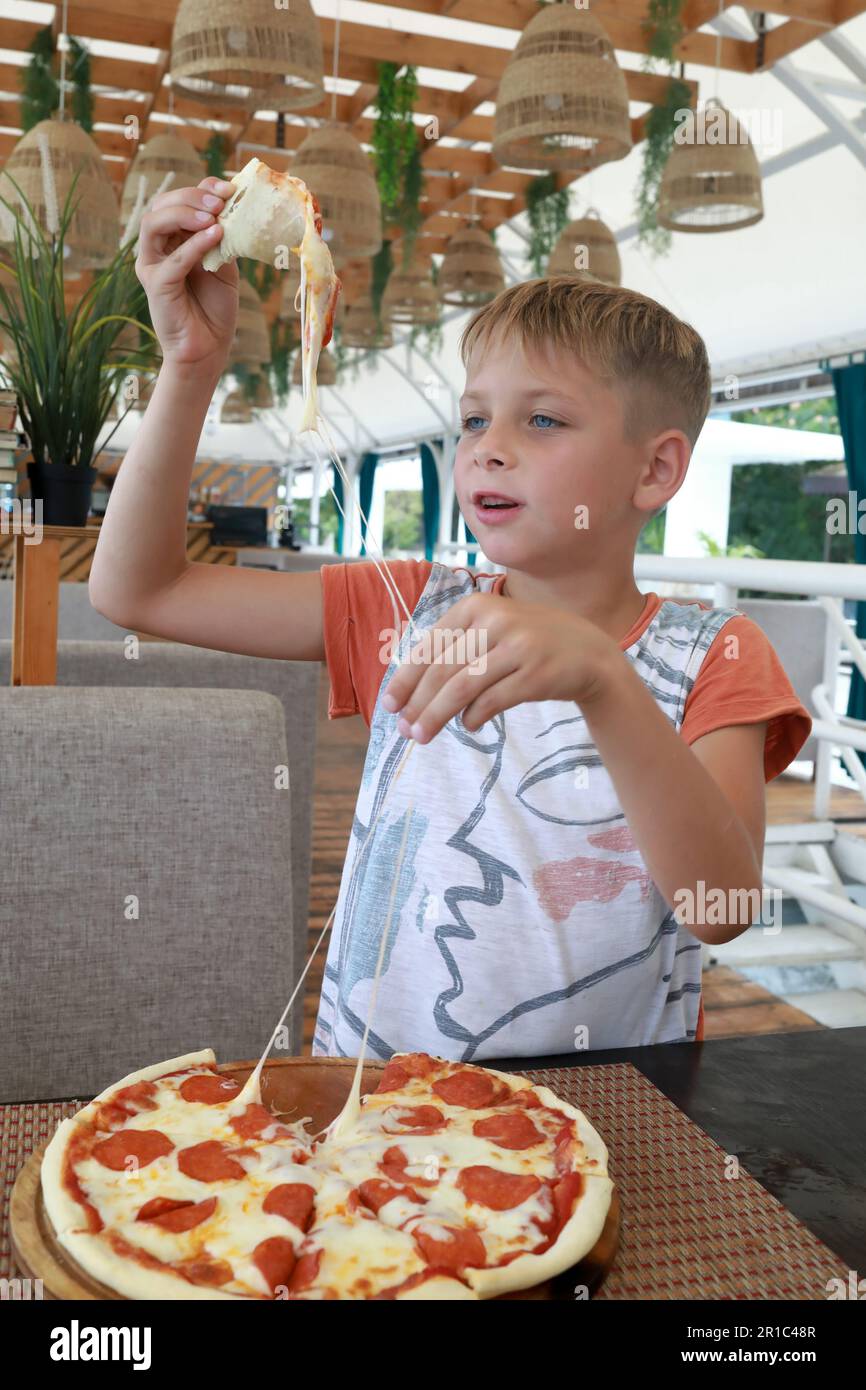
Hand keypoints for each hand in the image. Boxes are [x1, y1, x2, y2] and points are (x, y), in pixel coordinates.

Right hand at [135, 176, 237, 371]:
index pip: (177, 201)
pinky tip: (215, 237)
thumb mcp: (224, 264)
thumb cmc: (215, 307)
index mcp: (172, 238)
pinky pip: (172, 259)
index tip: (227, 188)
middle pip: (161, 205)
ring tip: (212, 217)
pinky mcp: (156, 285)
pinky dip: (193, 245)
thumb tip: (231, 205)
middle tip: (219, 202)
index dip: (201, 189)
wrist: (209, 347)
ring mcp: (152, 265)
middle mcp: (156, 248)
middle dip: (191, 197)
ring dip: (184, 214)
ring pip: (153, 224)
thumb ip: (222, 237)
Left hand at [380, 592, 617, 742]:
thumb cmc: (530, 644)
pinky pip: (492, 701)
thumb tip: (410, 689)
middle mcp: (495, 620)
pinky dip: (474, 717)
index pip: (430, 647)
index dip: (406, 679)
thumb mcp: (492, 630)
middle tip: (404, 730)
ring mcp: (517, 646)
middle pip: (442, 670)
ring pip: (462, 688)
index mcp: (476, 605)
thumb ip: (456, 648)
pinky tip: (469, 725)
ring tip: (422, 735)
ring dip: (437, 716)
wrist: (590, 653)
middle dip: (418, 704)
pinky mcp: (535, 674)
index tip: (390, 705)